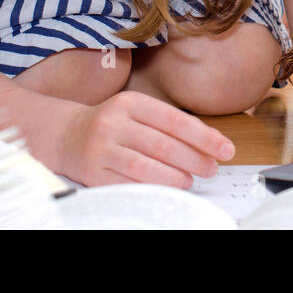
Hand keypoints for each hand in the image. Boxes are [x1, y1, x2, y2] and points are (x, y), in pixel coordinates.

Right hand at [57, 90, 236, 186]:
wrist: (66, 135)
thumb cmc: (114, 124)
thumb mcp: (138, 112)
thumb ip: (170, 124)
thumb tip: (211, 142)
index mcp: (130, 102)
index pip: (174, 120)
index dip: (204, 136)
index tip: (226, 149)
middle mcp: (113, 123)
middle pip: (163, 144)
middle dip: (194, 159)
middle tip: (212, 168)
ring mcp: (100, 149)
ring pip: (145, 166)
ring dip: (175, 176)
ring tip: (191, 180)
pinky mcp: (92, 173)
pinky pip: (127, 184)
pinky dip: (152, 188)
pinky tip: (168, 189)